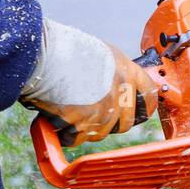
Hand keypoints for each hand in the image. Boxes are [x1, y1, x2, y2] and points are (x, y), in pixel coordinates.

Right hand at [20, 20, 156, 144]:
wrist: (39, 55)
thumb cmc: (61, 50)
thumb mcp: (98, 54)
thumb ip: (110, 73)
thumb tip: (113, 87)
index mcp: (126, 70)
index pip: (149, 95)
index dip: (144, 106)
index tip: (140, 112)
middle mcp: (120, 92)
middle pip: (125, 122)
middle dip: (110, 123)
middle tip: (91, 115)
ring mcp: (104, 110)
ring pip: (100, 132)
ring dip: (85, 127)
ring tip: (67, 108)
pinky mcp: (84, 124)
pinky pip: (77, 138)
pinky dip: (65, 133)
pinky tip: (56, 118)